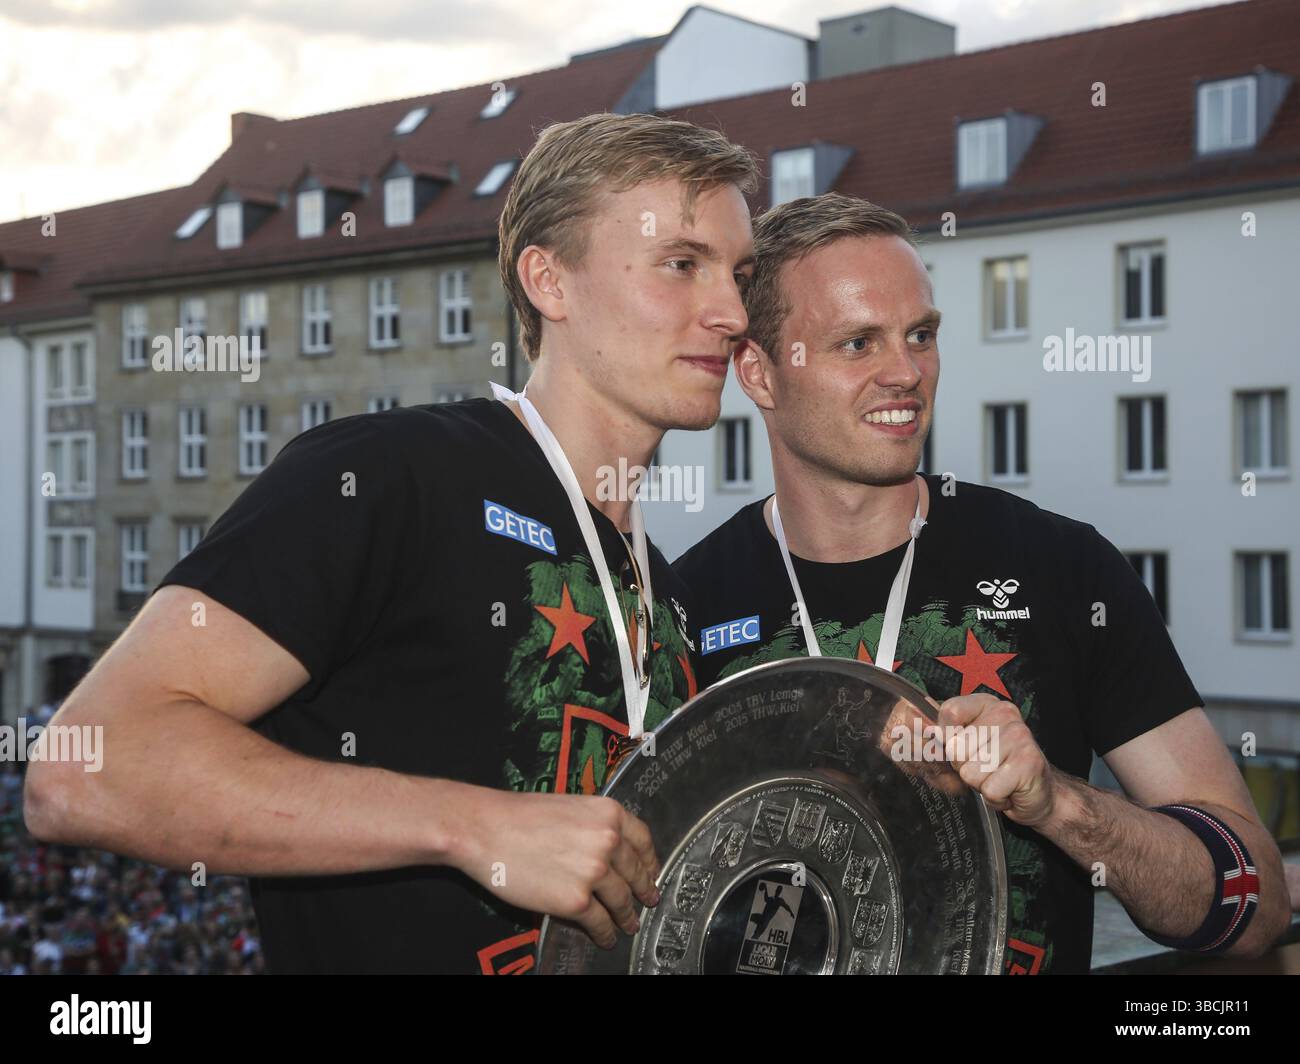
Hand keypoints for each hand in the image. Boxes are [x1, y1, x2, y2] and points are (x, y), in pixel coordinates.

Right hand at [455, 787, 661, 948]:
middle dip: (643, 890)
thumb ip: (594, 828)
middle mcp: (608, 841)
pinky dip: (605, 933)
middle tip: (648, 900)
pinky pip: (600, 922)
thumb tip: (607, 851)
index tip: (652, 872)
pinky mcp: (576, 900)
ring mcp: (594, 872)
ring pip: (621, 901)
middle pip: (636, 872)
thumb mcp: (570, 808)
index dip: (650, 861)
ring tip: (628, 924)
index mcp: (608, 814)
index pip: (643, 841)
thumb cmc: (517, 816)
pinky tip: (605, 936)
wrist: (485, 829)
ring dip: (626, 916)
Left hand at [933, 693, 1055, 827]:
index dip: (948, 739)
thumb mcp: (968, 744)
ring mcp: (1019, 737)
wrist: (1039, 793)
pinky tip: (1008, 790)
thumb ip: (942, 732)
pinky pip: (989, 789)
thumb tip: (911, 719)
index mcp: (986, 703)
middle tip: (987, 768)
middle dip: (965, 767)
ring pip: (970, 772)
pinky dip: (995, 798)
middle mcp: (1004, 714)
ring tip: (998, 778)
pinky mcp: (1028, 763)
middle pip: (955, 748)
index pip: (948, 713)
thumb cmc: (998, 767)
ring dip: (981, 784)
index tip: (966, 747)